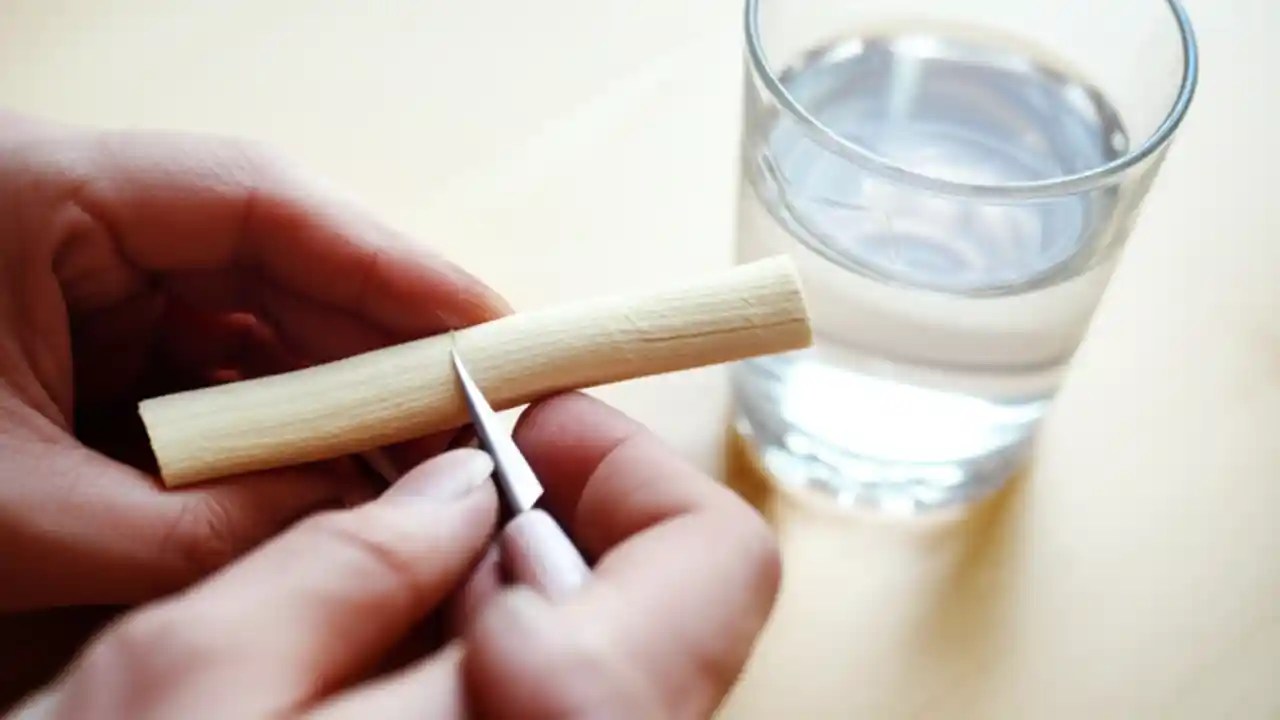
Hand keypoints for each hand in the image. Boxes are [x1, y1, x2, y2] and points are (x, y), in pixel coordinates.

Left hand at [0, 111, 507, 609]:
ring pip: (247, 322)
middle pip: (272, 263)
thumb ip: (189, 529)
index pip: (256, 204)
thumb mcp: (3, 510)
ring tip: (412, 465)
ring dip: (325, 399)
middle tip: (471, 420)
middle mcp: (75, 215)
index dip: (391, 265)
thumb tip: (354, 529)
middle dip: (372, 351)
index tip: (489, 325)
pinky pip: (204, 369)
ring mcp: (80, 276)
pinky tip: (318, 480)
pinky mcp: (81, 336)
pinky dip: (264, 429)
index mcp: (39, 190)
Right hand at [12, 394, 781, 719]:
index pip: (712, 561)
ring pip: (625, 657)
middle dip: (564, 523)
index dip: (618, 465)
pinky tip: (396, 663)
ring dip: (526, 594)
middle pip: (681, 604)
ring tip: (397, 589)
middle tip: (442, 500)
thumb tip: (462, 488)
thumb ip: (349, 561)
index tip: (512, 433)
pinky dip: (506, 660)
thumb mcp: (191, 684)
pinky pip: (569, 707)